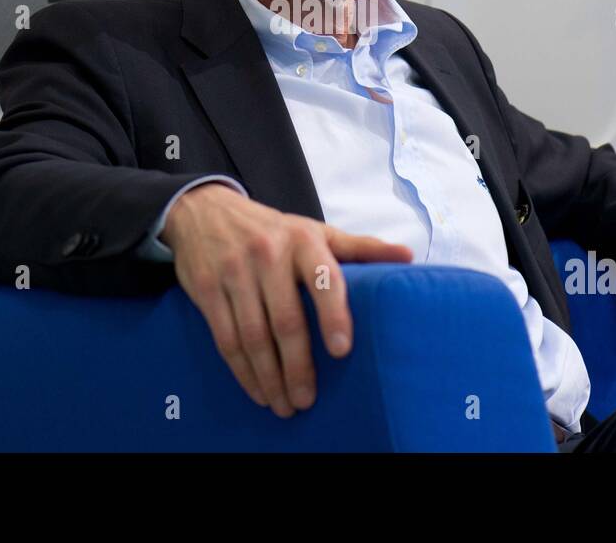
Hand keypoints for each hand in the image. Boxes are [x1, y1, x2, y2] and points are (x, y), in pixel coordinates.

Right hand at [161, 183, 413, 417]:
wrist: (206, 211)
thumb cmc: (275, 230)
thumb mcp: (316, 231)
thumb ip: (360, 247)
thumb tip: (408, 256)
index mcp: (304, 240)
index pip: (324, 279)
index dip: (333, 315)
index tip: (342, 350)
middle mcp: (269, 254)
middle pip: (285, 320)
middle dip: (297, 366)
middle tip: (307, 399)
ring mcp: (236, 272)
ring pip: (253, 336)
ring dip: (269, 376)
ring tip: (284, 404)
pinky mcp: (208, 290)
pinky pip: (226, 338)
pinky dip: (242, 370)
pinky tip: (257, 389)